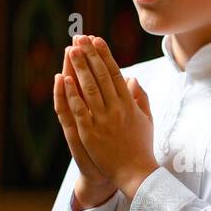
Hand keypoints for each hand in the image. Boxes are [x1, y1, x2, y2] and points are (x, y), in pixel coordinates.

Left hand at [65, 35, 157, 200]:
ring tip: (71, 50)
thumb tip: (132, 79)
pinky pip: (80, 110)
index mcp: (129, 104)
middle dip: (90, 55)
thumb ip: (141, 98)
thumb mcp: (146, 120)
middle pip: (100, 76)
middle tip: (80, 37)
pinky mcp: (91, 133)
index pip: (115, 73)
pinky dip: (71, 94)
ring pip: (89, 89)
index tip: (97, 39)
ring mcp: (103, 121)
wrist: (136, 173)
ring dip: (79, 67)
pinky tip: (64, 79)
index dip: (105, 55)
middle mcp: (117, 109)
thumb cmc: (141, 147)